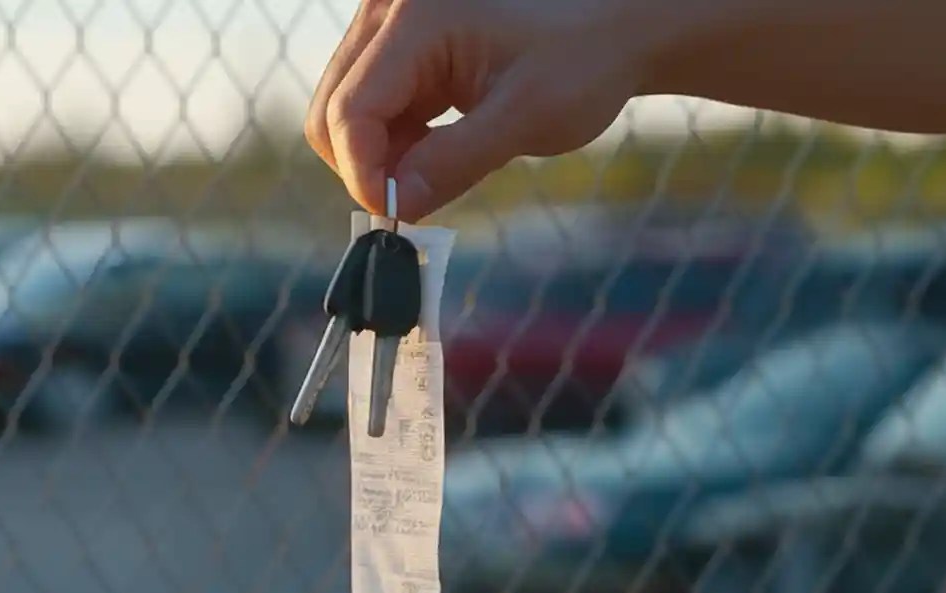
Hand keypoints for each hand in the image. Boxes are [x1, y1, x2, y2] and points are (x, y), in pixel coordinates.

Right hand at [305, 0, 657, 222]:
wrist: (612, 30)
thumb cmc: (582, 62)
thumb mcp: (526, 118)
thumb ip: (454, 162)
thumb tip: (395, 209)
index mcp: (417, 17)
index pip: (351, 110)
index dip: (364, 174)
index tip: (396, 220)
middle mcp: (388, 11)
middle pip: (332, 111)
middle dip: (367, 168)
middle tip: (417, 201)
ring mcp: (388, 26)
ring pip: (345, 114)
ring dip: (381, 157)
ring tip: (441, 167)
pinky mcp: (396, 46)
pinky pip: (369, 107)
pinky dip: (393, 142)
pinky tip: (438, 147)